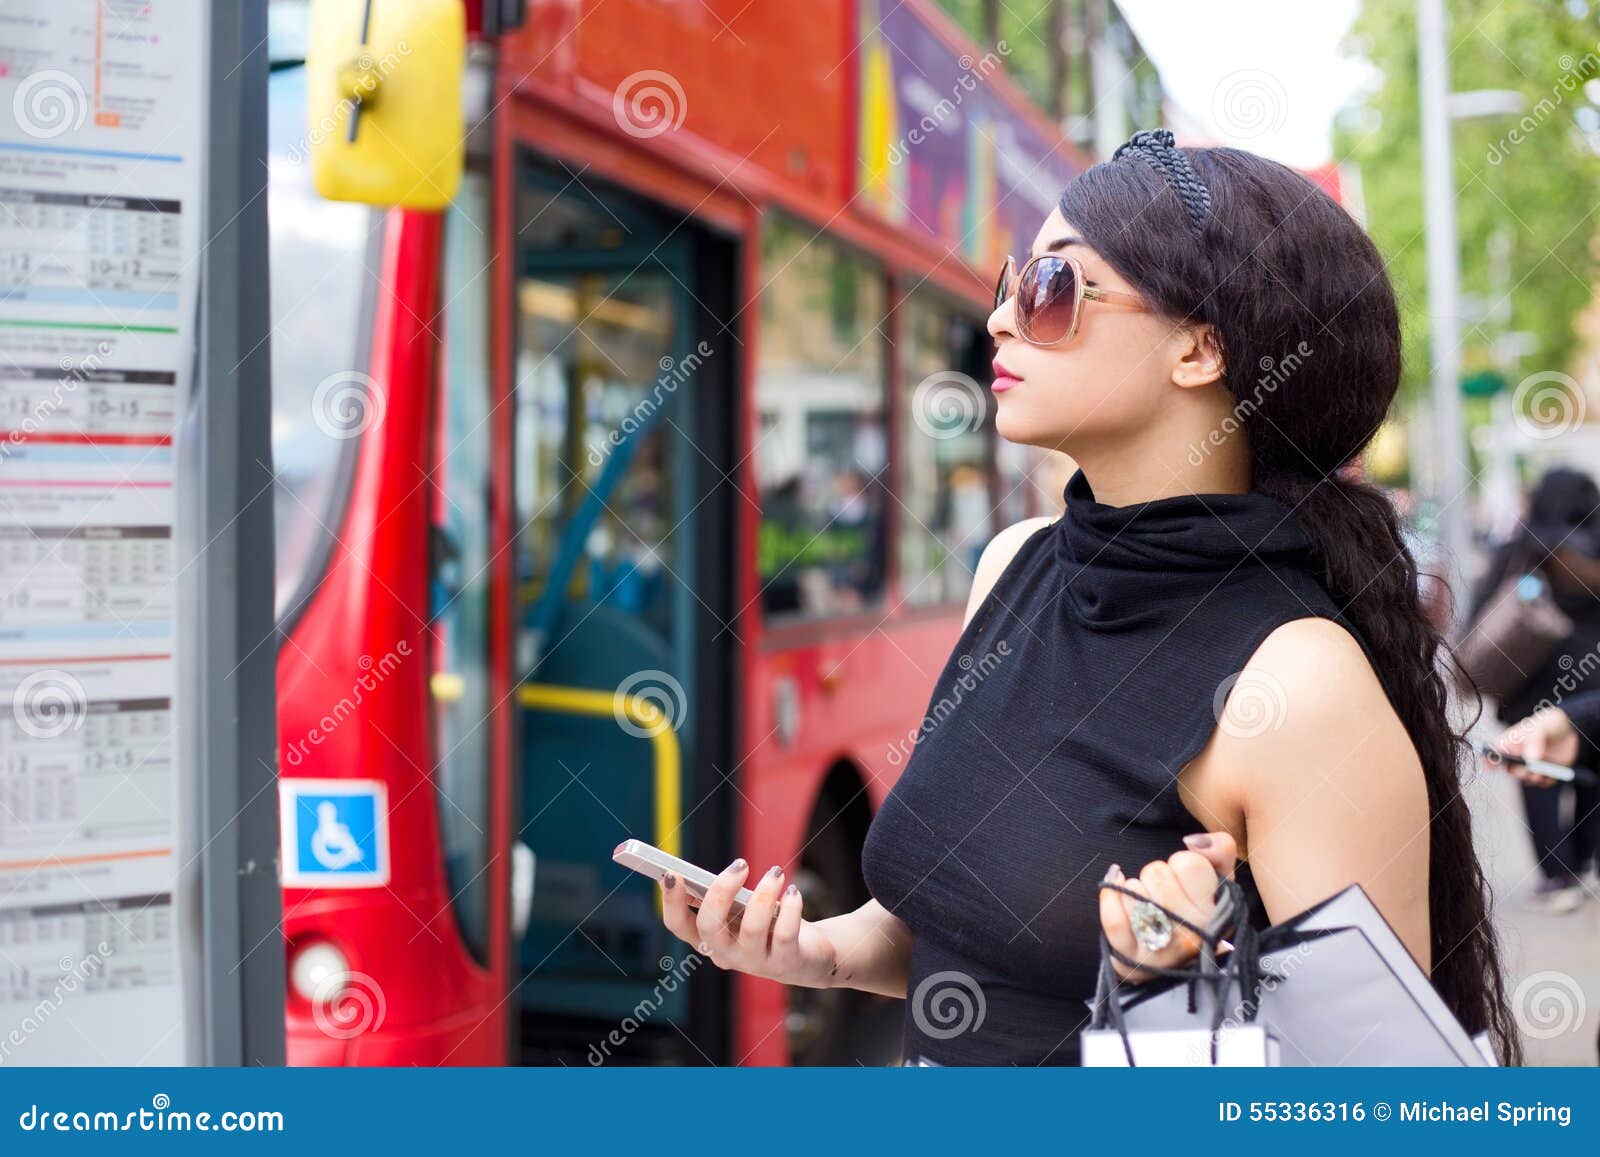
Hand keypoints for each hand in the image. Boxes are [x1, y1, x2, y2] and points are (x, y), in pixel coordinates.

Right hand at [659, 858, 839, 988]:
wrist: (807, 954)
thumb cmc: (768, 922)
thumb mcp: (742, 909)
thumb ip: (724, 896)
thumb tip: (706, 875)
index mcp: (708, 938)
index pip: (679, 925)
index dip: (671, 902)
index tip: (672, 873)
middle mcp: (726, 955)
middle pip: (709, 928)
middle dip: (721, 892)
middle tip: (741, 865)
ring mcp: (754, 962)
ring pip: (751, 929)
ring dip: (763, 895)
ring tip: (775, 872)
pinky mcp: (785, 962)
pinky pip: (784, 935)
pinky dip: (789, 909)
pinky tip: (792, 891)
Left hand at [1099, 832, 1237, 981]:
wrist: (1175, 962)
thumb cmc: (1198, 911)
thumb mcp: (1220, 881)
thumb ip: (1221, 849)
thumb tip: (1192, 842)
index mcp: (1219, 914)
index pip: (1188, 863)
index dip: (1182, 865)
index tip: (1186, 881)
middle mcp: (1193, 935)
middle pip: (1156, 872)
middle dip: (1156, 876)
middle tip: (1165, 894)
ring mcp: (1162, 951)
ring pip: (1134, 889)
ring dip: (1136, 888)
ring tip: (1150, 905)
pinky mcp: (1132, 959)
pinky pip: (1114, 919)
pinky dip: (1110, 897)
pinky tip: (1115, 886)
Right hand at [1486, 707, 1578, 787]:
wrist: (1570, 730)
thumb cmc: (1548, 724)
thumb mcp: (1540, 728)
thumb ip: (1534, 742)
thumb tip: (1531, 760)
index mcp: (1510, 743)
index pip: (1494, 752)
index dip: (1489, 760)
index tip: (1490, 767)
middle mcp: (1518, 756)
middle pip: (1510, 770)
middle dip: (1518, 772)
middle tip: (1527, 769)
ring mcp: (1532, 766)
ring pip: (1526, 778)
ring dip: (1532, 778)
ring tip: (1541, 772)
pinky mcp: (1546, 773)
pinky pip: (1543, 782)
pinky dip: (1547, 780)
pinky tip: (1553, 772)